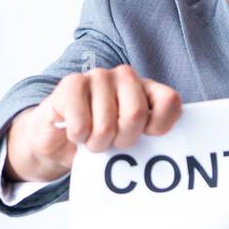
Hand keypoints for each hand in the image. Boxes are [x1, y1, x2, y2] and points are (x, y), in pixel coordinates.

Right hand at [4, 65, 181, 182]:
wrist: (58, 141)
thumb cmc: (101, 139)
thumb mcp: (134, 141)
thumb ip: (154, 138)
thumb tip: (170, 152)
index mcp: (147, 89)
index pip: (170, 101)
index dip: (159, 126)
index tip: (147, 136)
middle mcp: (125, 77)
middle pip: (135, 114)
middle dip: (123, 140)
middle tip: (113, 142)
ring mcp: (99, 76)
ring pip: (106, 124)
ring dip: (97, 143)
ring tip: (92, 138)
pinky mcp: (71, 82)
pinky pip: (81, 123)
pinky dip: (77, 136)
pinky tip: (75, 130)